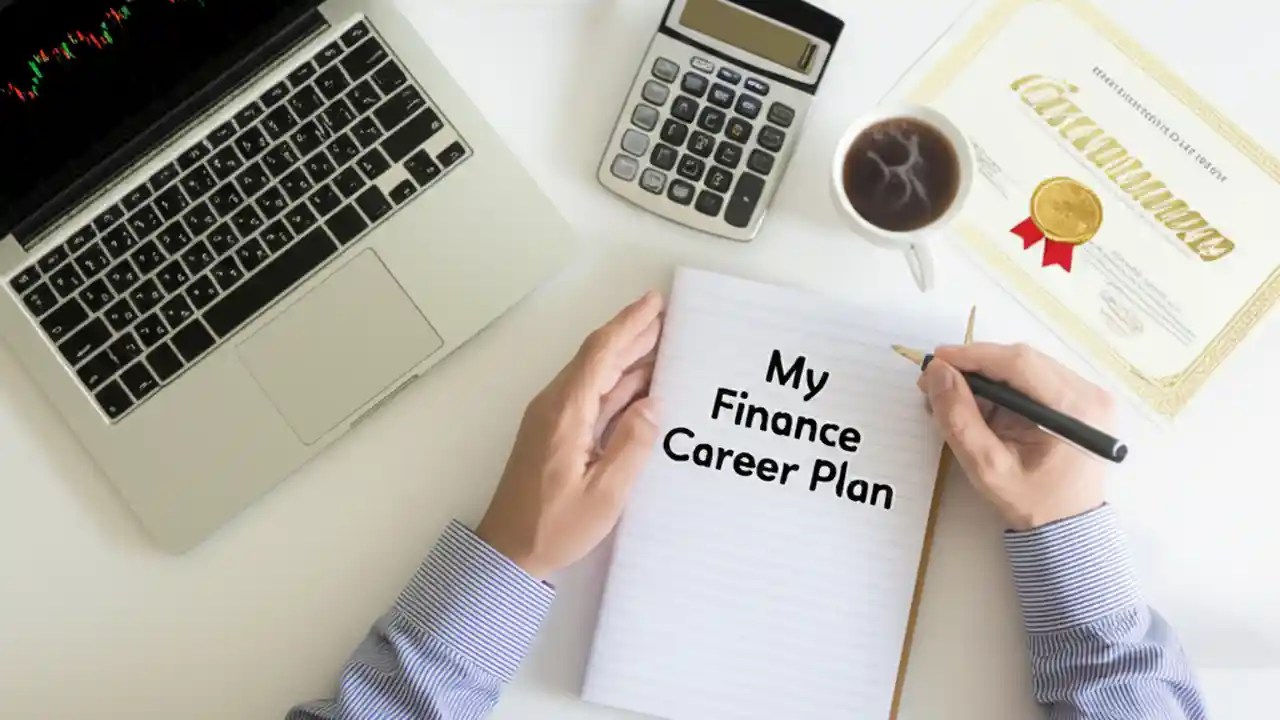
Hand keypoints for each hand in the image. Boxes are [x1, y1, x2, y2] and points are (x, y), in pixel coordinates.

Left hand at [476, 292, 663, 578]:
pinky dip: (617, 385)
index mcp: (565, 413)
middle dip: (632, 334)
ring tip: (662, 343)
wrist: (507, 551)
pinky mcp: (555, 434)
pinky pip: (591, 397)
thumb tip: (653, 406)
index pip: (600, 354)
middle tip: (667, 317)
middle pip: (597, 358)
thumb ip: (631, 446)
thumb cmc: (552, 528)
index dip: (628, 325)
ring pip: (595, 376)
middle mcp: (555, 406)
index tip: (653, 303)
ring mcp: (553, 419)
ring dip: (627, 358)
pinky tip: (641, 387)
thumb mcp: (604, 494)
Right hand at [918, 343, 1111, 530]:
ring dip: (987, 374)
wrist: (1070, 527)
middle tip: (937, 381)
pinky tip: (981, 400)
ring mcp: (1090, 394)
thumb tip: (937, 374)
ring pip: (1028, 366)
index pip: (1020, 364)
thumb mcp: (989, 468)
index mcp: (1076, 412)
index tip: (936, 361)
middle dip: (976, 365)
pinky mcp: (1081, 399)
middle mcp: (1091, 394)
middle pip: (1024, 360)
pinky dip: (1003, 384)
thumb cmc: (1033, 503)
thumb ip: (960, 420)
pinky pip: (1035, 378)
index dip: (974, 356)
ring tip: (954, 393)